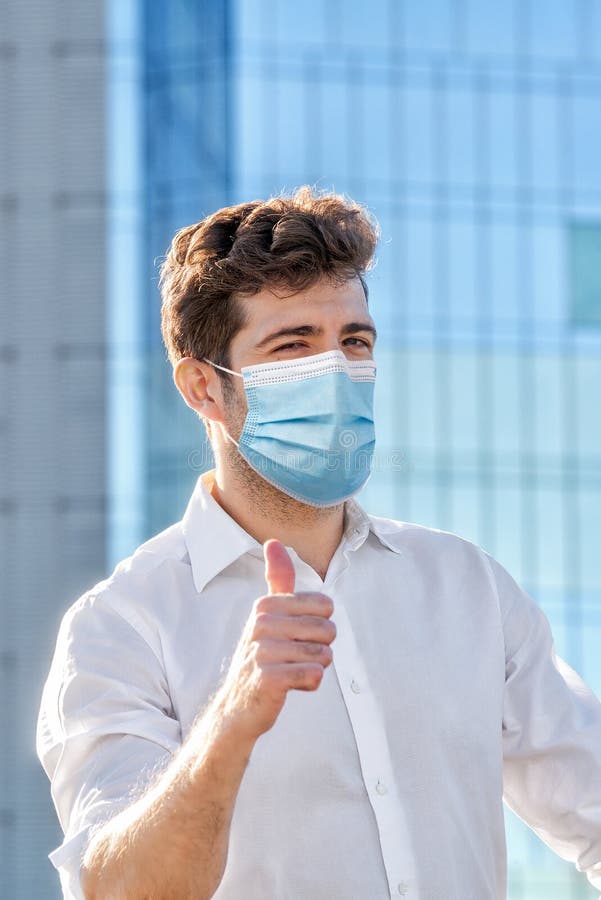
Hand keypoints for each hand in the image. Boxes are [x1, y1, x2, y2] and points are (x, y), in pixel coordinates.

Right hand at [217, 539, 335, 741]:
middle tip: (294, 658)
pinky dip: (310, 683)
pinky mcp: (268, 678)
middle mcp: (263, 623)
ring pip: (324, 654)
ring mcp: (263, 650)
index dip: (319, 625)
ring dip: (315, 668)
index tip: (296, 636)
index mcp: (267, 604)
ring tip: (291, 671)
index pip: (325, 605)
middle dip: (320, 649)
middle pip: (328, 630)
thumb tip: (273, 541)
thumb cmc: (262, 656)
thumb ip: (277, 579)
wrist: (238, 706)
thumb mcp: (268, 614)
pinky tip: (291, 687)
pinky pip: (314, 675)